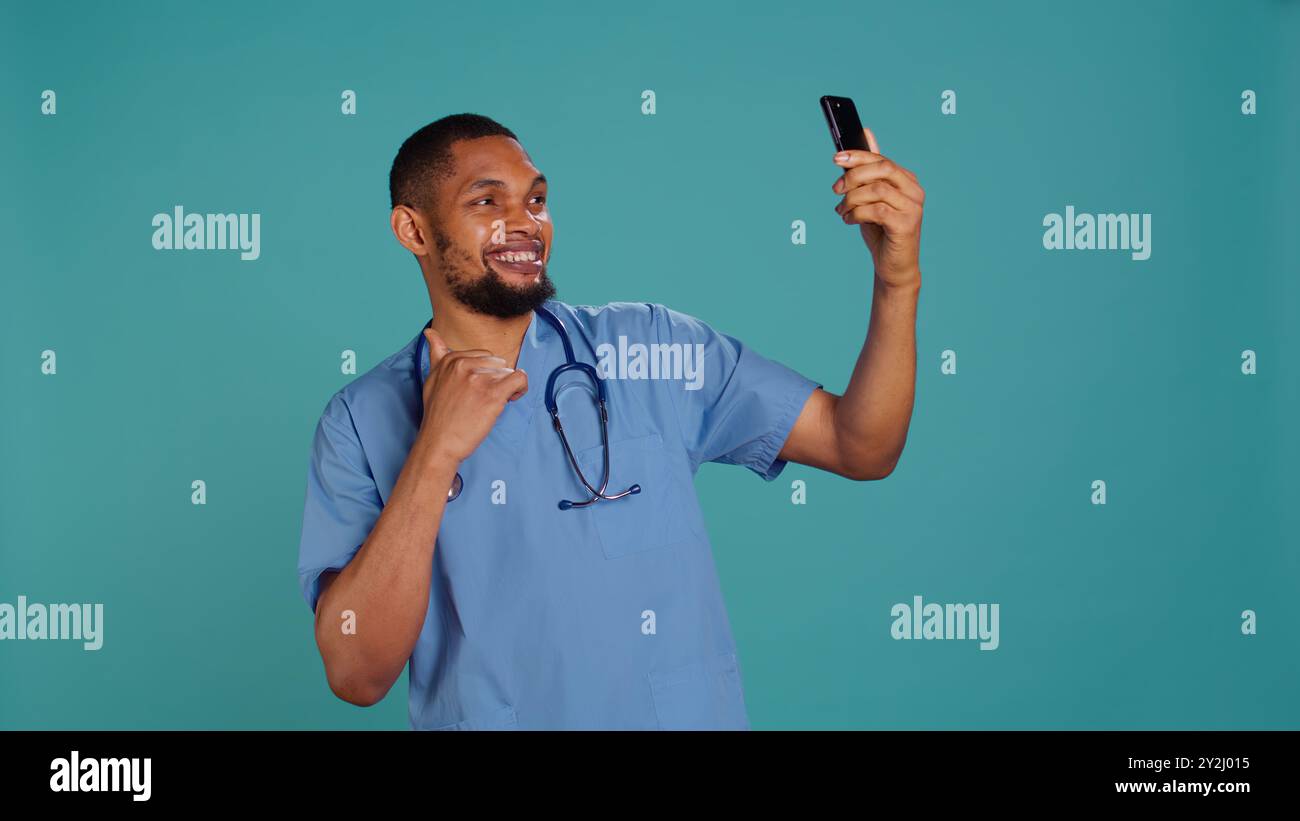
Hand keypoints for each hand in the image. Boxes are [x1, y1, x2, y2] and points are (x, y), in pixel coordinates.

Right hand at [418, 328, 528, 462]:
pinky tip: (512, 398)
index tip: (481, 388)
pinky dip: (521, 388)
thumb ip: (436, 354)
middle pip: (498, 363)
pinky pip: (519, 379)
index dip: (487, 372)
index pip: (484, 355)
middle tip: (487, 398)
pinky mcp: (493, 394)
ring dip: (507, 387)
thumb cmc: (438, 414)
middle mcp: (464, 365)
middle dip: (498, 379)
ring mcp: (479, 379)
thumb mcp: (432, 379)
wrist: (440, 442)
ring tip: (495, 402)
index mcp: (451, 359)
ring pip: (508, 371)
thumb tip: (430, 332)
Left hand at [831, 127, 923, 288]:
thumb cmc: (881, 231)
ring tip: (841, 211)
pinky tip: (849, 220)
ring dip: (851, 199)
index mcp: (907, 180)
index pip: (882, 159)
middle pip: (882, 169)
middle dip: (853, 176)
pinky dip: (856, 214)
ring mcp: (913, 207)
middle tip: (835, 189)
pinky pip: (875, 210)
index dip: (857, 156)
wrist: (893, 266)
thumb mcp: (870, 198)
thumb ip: (868, 170)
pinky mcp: (906, 224)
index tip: (835, 158)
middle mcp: (914, 190)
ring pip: (876, 190)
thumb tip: (866, 132)